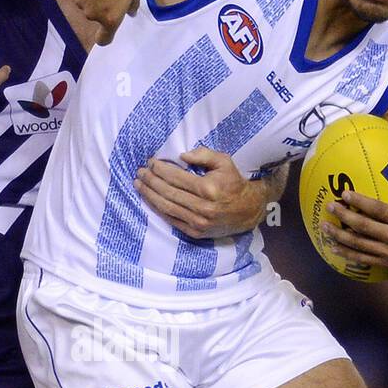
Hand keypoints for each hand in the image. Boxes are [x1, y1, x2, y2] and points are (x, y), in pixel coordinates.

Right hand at [70, 0, 140, 44]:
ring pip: (86, 5)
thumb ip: (131, 5)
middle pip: (96, 18)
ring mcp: (80, 2)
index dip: (105, 37)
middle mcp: (92, 15)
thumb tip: (130, 12)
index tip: (107, 31)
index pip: (104, 40)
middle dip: (101, 9)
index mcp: (110, 19)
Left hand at [134, 147, 267, 237]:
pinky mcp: (195, 232)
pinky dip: (158, 210)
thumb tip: (181, 156)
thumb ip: (204, 154)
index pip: (176, 177)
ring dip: (149, 195)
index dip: (160, 169)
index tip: (150, 163)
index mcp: (208, 188)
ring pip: (166, 207)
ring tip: (139, 185)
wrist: (248, 211)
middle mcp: (201, 207)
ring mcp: (198, 222)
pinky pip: (172, 220)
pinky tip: (149, 200)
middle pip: (168, 192)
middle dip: (151, 181)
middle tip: (140, 173)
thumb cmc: (233, 183)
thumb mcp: (224, 162)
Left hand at [321, 157, 387, 288]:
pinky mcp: (386, 263)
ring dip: (340, 236)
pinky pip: (363, 259)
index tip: (346, 193)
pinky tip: (333, 248)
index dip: (361, 202)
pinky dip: (347, 254)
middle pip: (364, 227)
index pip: (379, 209)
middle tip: (330, 206)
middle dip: (345, 216)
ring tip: (324, 227)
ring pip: (359, 244)